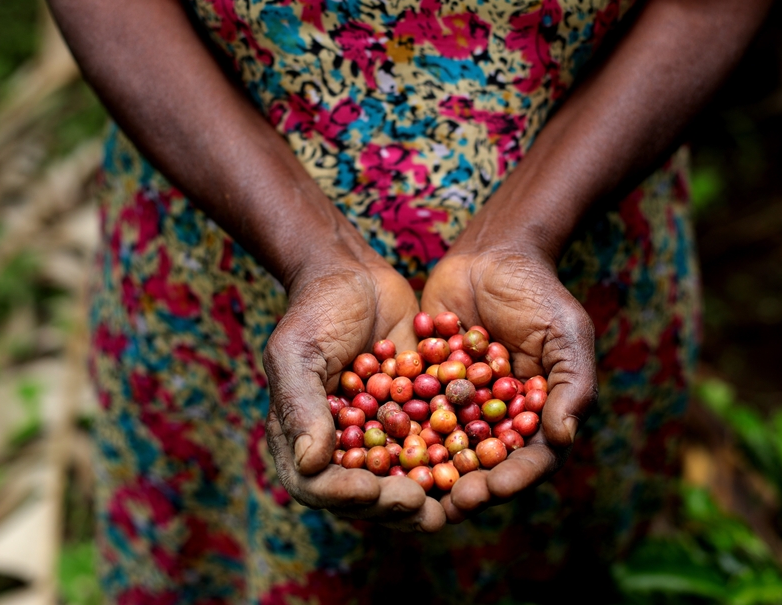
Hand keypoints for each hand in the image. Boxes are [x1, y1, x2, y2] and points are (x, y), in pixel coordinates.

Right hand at [263, 254, 445, 531]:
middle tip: (422, 504)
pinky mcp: (417, 417)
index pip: (318, 486)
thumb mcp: (298, 353)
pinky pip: (437, 445)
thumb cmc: (315, 311)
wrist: (355, 276)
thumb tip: (311, 464)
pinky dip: (458, 456)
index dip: (344, 495)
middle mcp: (344, 447)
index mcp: (302, 440)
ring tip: (457, 497)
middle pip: (367, 495)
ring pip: (406, 478)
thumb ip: (302, 407)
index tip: (371, 491)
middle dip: (395, 504)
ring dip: (432, 493)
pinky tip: (483, 458)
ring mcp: (383, 435)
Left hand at [420, 245, 596, 521]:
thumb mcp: (566, 336)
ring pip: (442, 446)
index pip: (530, 460)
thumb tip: (562, 438)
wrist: (493, 256)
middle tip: (449, 503)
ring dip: (428, 470)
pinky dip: (396, 429)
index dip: (513, 478)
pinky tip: (376, 444)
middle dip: (468, 485)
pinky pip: (410, 412)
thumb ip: (571, 386)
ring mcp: (458, 405)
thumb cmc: (541, 295)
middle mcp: (496, 420)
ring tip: (409, 487)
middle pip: (484, 465)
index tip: (493, 490)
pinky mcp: (425, 385)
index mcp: (536, 418)